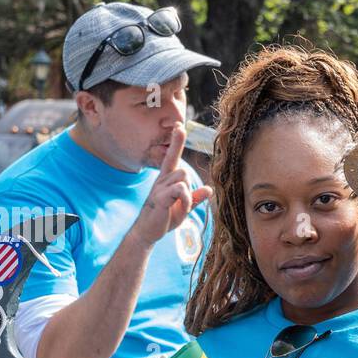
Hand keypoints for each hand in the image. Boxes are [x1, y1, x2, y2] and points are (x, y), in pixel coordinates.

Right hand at [127, 125, 212, 247]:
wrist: (148, 232)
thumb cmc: (164, 218)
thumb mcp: (184, 207)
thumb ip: (195, 198)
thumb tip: (209, 189)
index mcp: (167, 180)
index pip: (172, 156)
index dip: (176, 142)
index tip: (179, 126)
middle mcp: (162, 180)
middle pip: (183, 170)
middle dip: (188, 187)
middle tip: (181, 202)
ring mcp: (159, 188)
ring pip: (182, 178)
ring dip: (187, 195)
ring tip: (180, 207)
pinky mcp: (159, 198)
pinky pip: (179, 190)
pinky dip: (185, 199)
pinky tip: (180, 208)